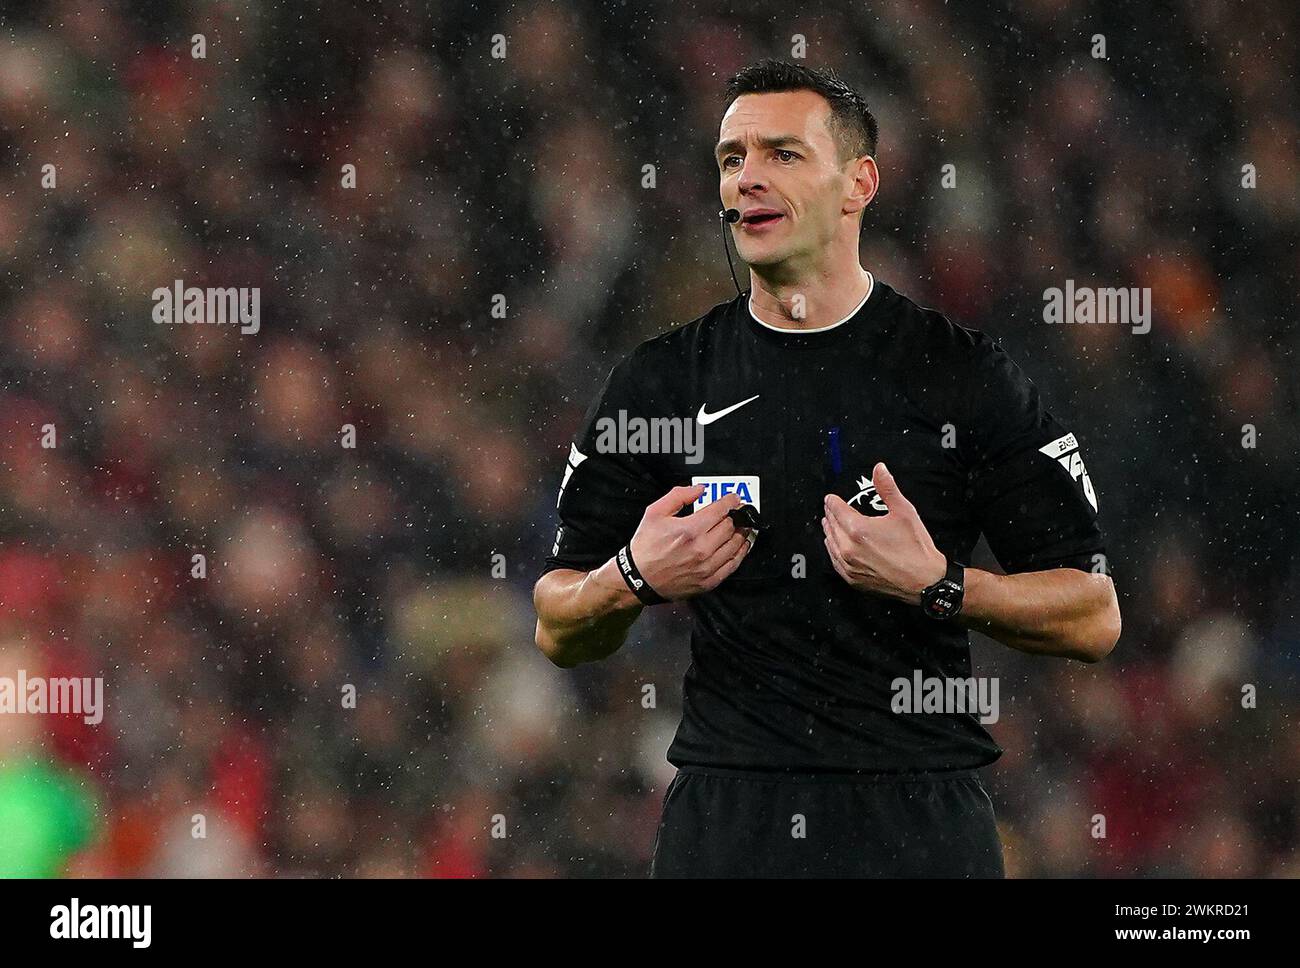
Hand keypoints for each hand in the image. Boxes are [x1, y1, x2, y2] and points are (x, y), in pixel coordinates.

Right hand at [626, 485, 752, 599]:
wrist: (638, 578)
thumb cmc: (645, 547)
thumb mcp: (655, 513)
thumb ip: (678, 496)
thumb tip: (699, 489)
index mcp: (689, 530)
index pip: (720, 510)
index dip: (731, 501)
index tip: (734, 499)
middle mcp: (701, 549)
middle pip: (730, 527)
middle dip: (736, 516)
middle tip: (738, 511)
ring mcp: (707, 567)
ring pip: (735, 545)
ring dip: (741, 533)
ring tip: (742, 526)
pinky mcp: (709, 581)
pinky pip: (732, 565)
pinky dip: (740, 553)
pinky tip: (741, 546)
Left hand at [822, 462, 945, 602]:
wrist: (925, 581)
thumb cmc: (916, 549)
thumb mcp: (904, 511)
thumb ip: (887, 488)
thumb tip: (879, 469)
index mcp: (858, 530)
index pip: (836, 510)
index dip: (832, 501)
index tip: (830, 498)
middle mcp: (849, 549)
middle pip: (830, 526)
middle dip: (830, 515)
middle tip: (830, 508)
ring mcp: (849, 566)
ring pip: (830, 544)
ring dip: (829, 532)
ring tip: (830, 524)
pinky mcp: (853, 579)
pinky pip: (835, 562)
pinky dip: (833, 551)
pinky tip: (836, 546)